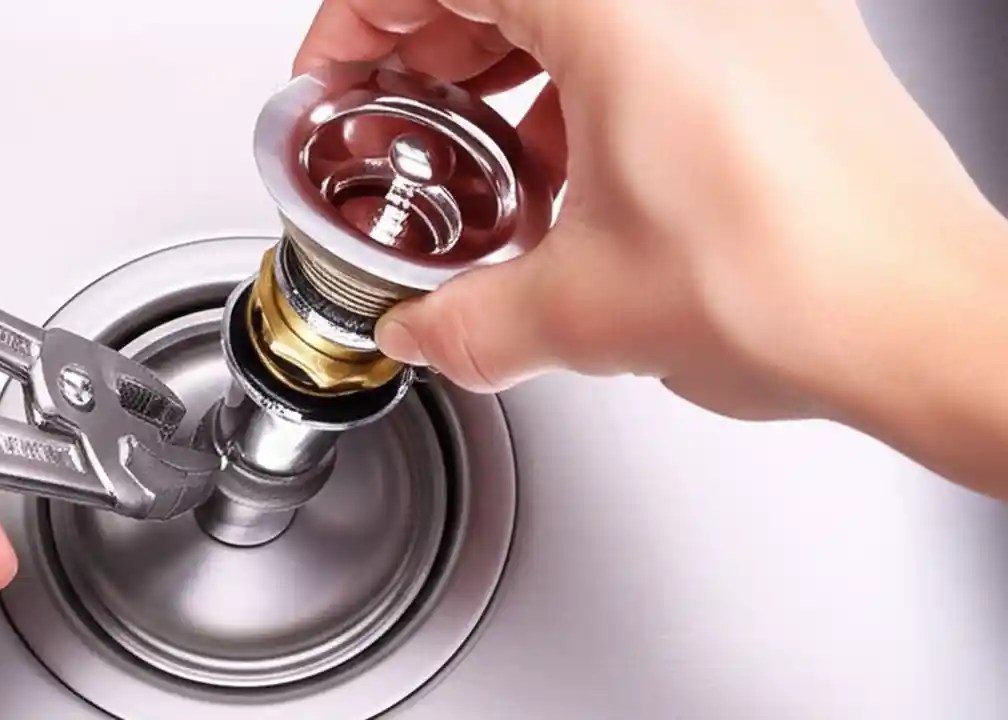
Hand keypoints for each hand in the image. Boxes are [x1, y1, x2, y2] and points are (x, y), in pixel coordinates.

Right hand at [296, 1, 1007, 487]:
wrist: (928, 318)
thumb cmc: (799, 282)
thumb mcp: (583, 310)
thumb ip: (469, 322)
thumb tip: (422, 333)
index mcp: (617, 5)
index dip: (358, 20)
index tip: (338, 76)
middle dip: (426, 48)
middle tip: (395, 117)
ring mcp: (748, 3)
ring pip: (577, 2)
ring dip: (506, 68)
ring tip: (481, 155)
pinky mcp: (783, 42)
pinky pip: (649, 29)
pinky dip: (585, 81)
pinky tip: (571, 167)